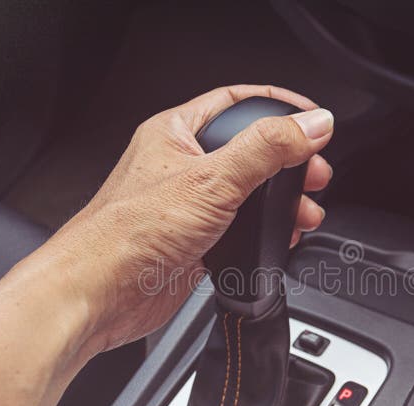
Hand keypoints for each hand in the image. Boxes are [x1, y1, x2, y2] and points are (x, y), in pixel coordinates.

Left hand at [36, 85, 333, 357]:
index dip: (280, 107)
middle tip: (315, 174)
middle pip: (250, 149)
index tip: (314, 121)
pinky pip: (240, 228)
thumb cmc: (128, 235)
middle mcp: (181, 165)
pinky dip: (265, 232)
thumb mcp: (211, 180)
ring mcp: (188, 205)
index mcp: (176, 132)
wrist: (98, 295)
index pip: (238, 102)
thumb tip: (311, 124)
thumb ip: (266, 150)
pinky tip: (281, 237)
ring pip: (248, 192)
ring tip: (306, 210)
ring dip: (281, 201)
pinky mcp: (194, 241)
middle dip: (289, 162)